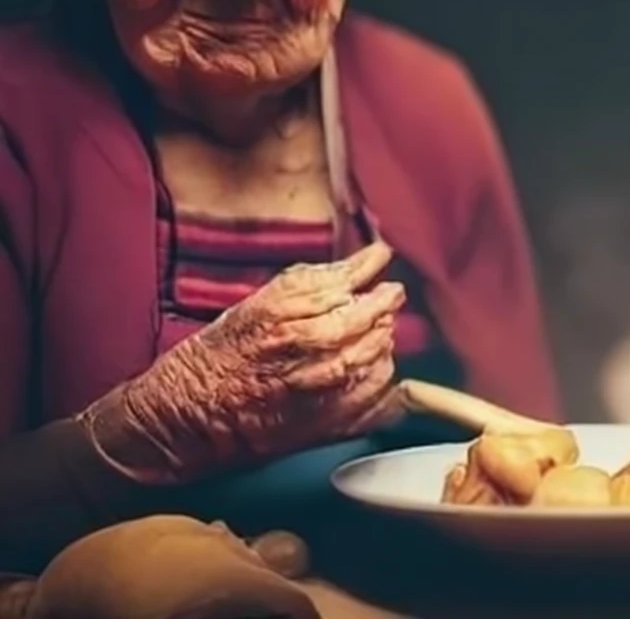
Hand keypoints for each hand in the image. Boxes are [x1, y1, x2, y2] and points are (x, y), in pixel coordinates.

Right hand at [81, 241, 402, 481]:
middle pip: (362, 320)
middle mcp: (298, 349)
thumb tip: (357, 264)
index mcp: (277, 313)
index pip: (341, 284)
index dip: (368, 269)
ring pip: (372, 357)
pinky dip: (381, 382)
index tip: (380, 259)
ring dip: (382, 340)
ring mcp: (314, 391)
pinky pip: (374, 402)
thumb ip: (307, 283)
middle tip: (390, 296)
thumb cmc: (216, 357)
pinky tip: (373, 370)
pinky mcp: (322, 426)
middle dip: (382, 304)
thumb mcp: (253, 304)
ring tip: (379, 331)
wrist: (183, 419)